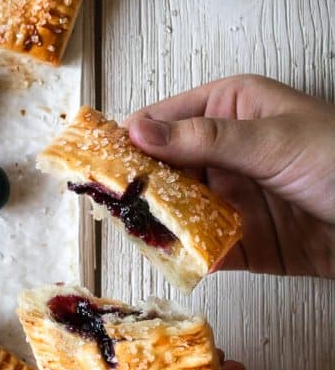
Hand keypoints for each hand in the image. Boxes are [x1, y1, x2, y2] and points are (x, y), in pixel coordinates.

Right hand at [124, 75, 334, 276]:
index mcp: (229, 110)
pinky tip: (174, 259)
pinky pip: (204, 248)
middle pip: (163, 170)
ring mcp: (233, 198)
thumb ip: (204, 140)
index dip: (128, 140)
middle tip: (109, 204)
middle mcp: (224, 153)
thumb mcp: (273, 141)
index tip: (97, 161)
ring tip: (136, 234)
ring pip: (178, 211)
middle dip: (137, 188)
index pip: (162, 121)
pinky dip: (188, 256)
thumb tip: (139, 131)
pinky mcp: (245, 240)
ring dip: (158, 225)